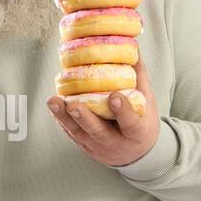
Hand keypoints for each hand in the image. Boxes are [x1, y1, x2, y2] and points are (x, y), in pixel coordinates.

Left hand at [47, 48, 159, 164]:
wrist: (135, 154)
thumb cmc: (142, 121)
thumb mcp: (147, 102)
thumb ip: (139, 76)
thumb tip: (133, 46)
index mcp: (137, 133)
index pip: (130, 123)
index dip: (123, 111)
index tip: (115, 97)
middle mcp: (116, 142)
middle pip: (98, 131)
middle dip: (84, 118)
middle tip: (73, 105)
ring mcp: (98, 146)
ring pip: (79, 133)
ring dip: (64, 117)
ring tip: (53, 101)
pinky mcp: (84, 146)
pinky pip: (70, 133)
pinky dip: (61, 120)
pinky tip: (54, 106)